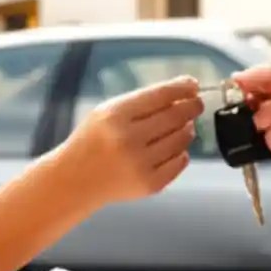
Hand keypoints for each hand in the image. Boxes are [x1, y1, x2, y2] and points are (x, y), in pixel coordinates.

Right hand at [59, 76, 202, 204]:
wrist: (75, 180)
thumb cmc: (93, 141)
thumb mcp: (107, 112)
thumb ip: (142, 101)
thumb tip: (185, 90)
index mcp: (115, 116)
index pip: (160, 95)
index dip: (182, 87)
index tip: (193, 85)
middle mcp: (128, 140)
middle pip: (176, 116)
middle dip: (192, 107)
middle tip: (195, 105)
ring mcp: (140, 164)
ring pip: (182, 138)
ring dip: (187, 129)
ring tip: (181, 127)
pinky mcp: (150, 184)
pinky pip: (180, 161)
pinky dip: (181, 152)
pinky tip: (171, 149)